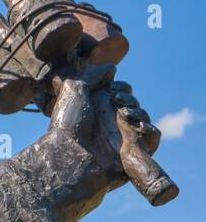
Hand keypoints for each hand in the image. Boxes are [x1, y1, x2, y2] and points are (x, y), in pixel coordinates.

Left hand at [33, 65, 164, 221]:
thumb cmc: (68, 121)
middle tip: (116, 102)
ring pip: (143, 119)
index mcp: (96, 107)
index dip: (120, 88)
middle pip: (133, 104)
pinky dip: (150, 131)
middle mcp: (108, 121)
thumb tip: (112, 68)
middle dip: (128, 99)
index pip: (121, 92)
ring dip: (139, 113)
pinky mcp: (132, 152)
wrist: (71, 154)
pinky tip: (138, 127)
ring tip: (125, 116)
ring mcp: (121, 137)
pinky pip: (152, 139)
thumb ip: (93, 74)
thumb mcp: (74, 88)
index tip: (112, 90)